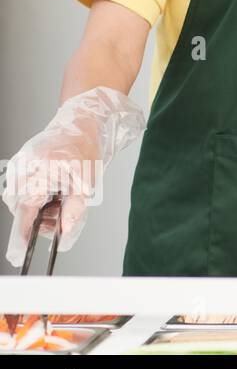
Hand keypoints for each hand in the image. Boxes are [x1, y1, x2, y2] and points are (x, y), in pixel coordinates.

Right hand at [2, 87, 144, 267]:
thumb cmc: (86, 147)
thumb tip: (64, 232)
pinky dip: (34, 193)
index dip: (24, 232)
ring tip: (59, 197)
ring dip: (36, 205)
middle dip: (37, 217)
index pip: (24, 213)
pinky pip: (20, 185)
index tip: (22, 249)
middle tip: (59, 215)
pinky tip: (52, 187)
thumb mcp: (86, 183)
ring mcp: (18, 165)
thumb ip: (74, 210)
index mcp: (39, 175)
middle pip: (20, 208)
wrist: (81, 120)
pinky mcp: (20, 161)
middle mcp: (23, 170)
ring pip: (19, 198)